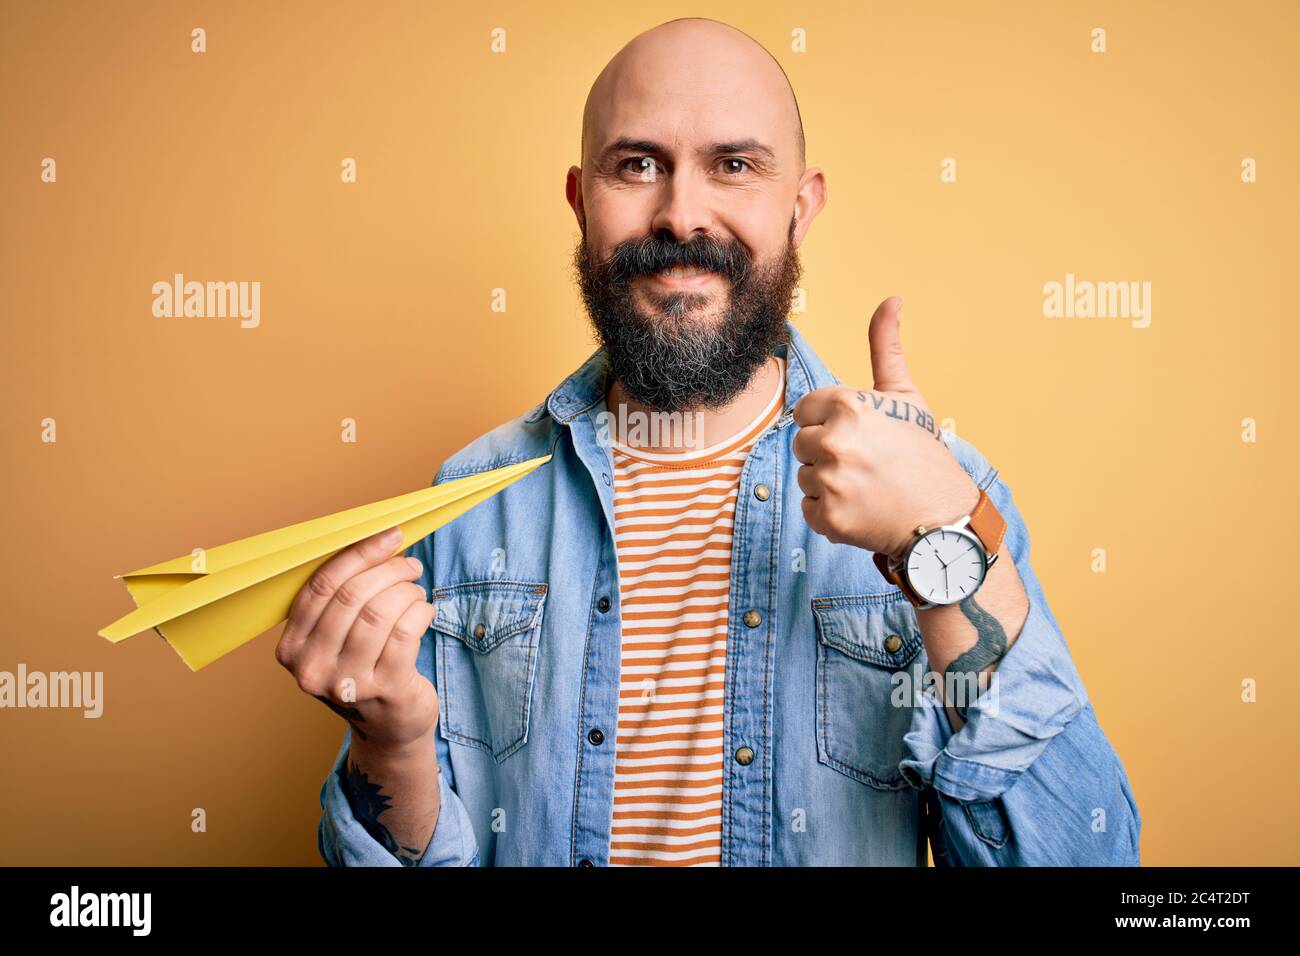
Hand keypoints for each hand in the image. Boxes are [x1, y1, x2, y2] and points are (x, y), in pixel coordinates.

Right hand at [274, 526, 439, 756]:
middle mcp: (312, 668)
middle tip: (411, 565)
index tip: (389, 536)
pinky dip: (420, 611)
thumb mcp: (336, 641)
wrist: (389, 729)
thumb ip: (341, 601)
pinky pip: (405, 632)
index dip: (359, 554)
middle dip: (388, 570)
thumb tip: (374, 541)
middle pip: (351, 596)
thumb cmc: (364, 670)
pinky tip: (424, 611)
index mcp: (292, 649)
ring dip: (406, 591)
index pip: (321, 587)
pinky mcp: (384, 689)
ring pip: (379, 611)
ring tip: (416, 591)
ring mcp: (347, 683)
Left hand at [792, 296, 979, 558]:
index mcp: (848, 406)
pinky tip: (861, 508)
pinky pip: (809, 509)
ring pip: (804, 476)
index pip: (805, 410)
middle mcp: (834, 442)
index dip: (830, 422)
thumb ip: (886, 348)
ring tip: (866, 486)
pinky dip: (830, 513)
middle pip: (801, 443)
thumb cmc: (923, 454)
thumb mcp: (905, 396)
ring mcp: (830, 483)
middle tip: (865, 463)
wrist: (943, 519)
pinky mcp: (828, 519)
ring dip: (828, 483)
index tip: (858, 435)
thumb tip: (891, 299)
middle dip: (826, 452)